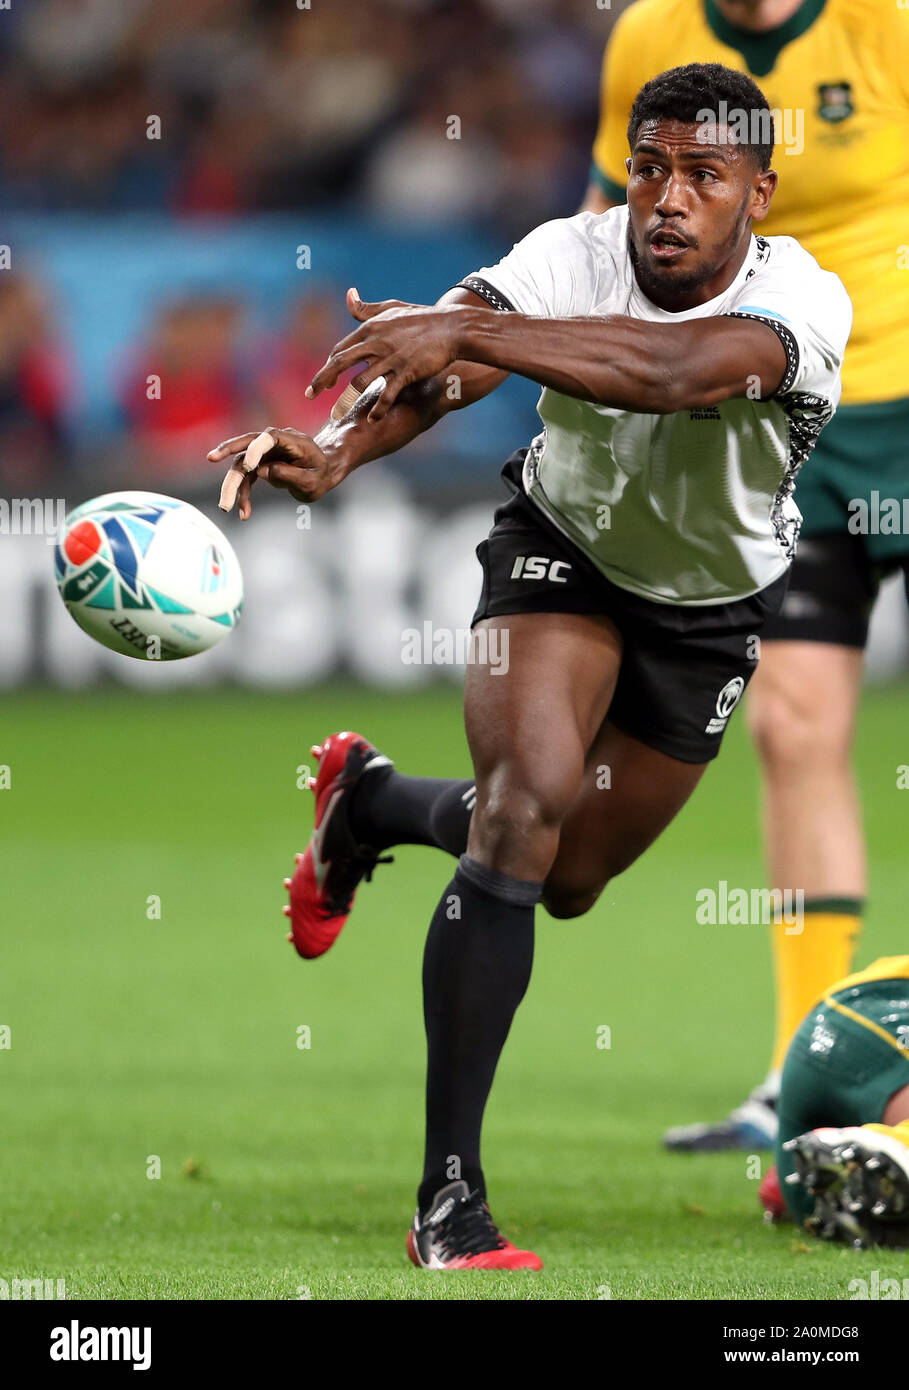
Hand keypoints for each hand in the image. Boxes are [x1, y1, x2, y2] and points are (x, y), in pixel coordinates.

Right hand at [209, 427, 341, 518]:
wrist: (322, 473)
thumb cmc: (320, 475)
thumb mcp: (312, 480)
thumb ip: (290, 474)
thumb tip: (263, 471)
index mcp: (291, 440)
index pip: (269, 437)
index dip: (256, 448)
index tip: (249, 466)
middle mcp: (273, 443)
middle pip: (246, 445)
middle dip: (228, 452)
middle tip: (211, 458)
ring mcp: (264, 454)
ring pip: (241, 465)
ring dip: (232, 486)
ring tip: (226, 507)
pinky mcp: (259, 465)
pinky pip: (246, 479)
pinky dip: (243, 495)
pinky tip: (244, 513)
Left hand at [306, 287, 465, 420]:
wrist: (452, 327)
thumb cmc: (421, 318)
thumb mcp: (391, 307)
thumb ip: (366, 308)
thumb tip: (349, 294)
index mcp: (370, 328)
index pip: (340, 350)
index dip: (327, 366)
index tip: (320, 382)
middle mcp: (376, 342)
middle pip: (340, 363)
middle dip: (323, 380)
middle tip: (310, 395)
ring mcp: (391, 358)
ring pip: (359, 382)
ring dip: (345, 400)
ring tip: (337, 416)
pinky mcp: (407, 371)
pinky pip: (388, 393)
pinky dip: (379, 408)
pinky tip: (372, 420)